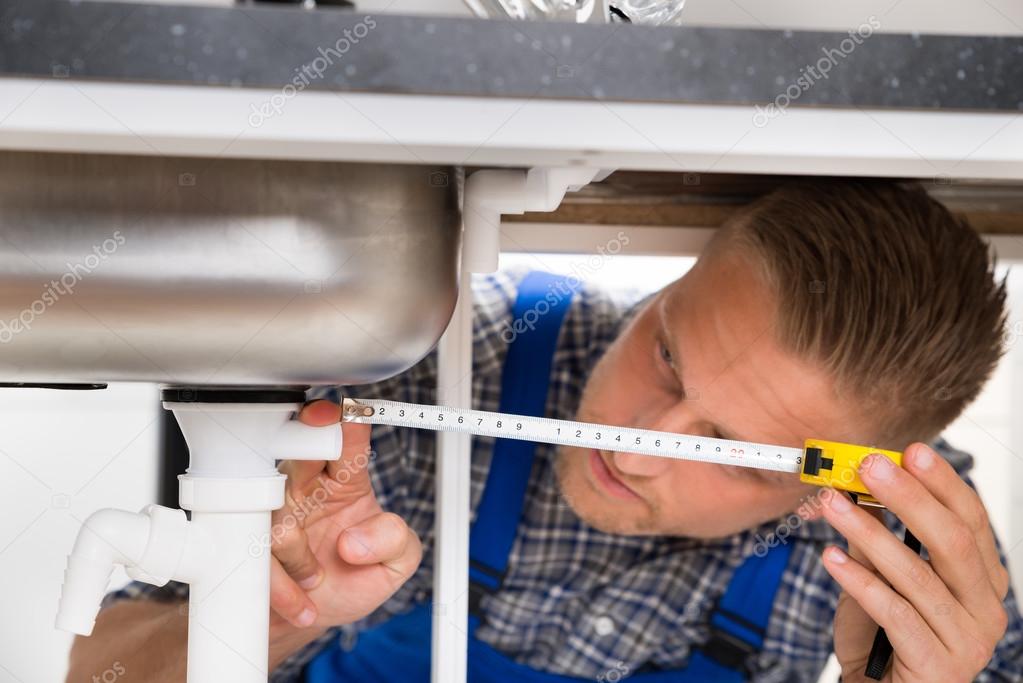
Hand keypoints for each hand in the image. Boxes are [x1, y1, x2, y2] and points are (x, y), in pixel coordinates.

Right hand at [269, 400, 421, 634]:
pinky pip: (260, 560)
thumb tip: (355, 540)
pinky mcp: (248, 544)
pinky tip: (302, 603)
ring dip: (301, 558)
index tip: (342, 414)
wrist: (312, 615)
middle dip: (303, 451)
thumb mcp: (398, 562)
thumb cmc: (353, 577)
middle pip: (299, 451)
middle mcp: (305, 485)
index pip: (346, 437)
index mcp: (345, 477)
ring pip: (280, 519)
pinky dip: (285, 589)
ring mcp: (273, 512)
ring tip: (316, 579)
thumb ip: (396, 540)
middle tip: (315, 478)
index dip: (342, 420)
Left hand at [820, 442, 1009, 681]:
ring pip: (918, 575)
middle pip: (953, 542)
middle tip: (869, 466)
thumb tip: (858, 484)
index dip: (942, 484)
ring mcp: (966, 640)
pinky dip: (859, 581)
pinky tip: (830, 556)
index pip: (971, 521)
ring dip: (869, 532)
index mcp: (982, 581)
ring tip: (831, 504)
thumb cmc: (883, 637)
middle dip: (909, 498)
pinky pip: (895, 613)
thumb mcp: (879, 578)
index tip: (911, 451)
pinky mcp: (937, 665)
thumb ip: (877, 537)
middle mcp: (985, 609)